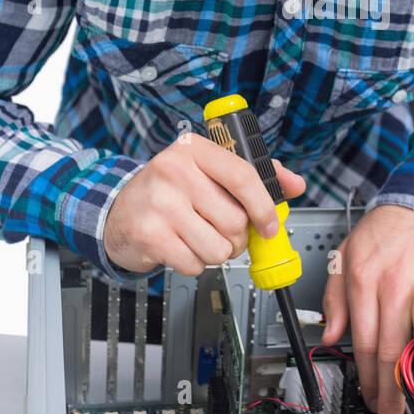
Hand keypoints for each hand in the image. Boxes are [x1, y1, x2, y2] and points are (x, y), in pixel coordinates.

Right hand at [104, 132, 305, 274]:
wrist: (117, 211)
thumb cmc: (169, 191)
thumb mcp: (207, 172)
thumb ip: (254, 175)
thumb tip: (295, 184)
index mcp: (194, 150)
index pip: (244, 176)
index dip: (264, 206)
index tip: (270, 225)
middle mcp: (174, 171)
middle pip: (235, 220)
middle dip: (235, 237)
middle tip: (219, 231)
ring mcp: (160, 203)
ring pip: (219, 247)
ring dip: (215, 252)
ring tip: (197, 237)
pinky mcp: (150, 235)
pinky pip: (196, 264)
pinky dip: (194, 263)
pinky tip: (179, 246)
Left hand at [321, 204, 413, 413]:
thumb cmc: (383, 234)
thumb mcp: (343, 258)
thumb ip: (334, 299)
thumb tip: (328, 336)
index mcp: (361, 282)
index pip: (362, 342)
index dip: (366, 378)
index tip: (372, 401)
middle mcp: (391, 284)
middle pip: (389, 346)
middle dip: (392, 390)